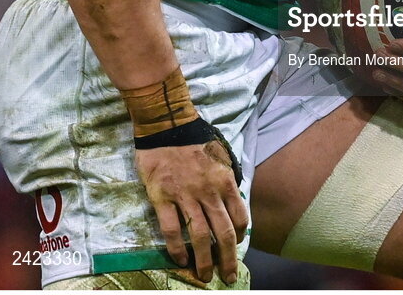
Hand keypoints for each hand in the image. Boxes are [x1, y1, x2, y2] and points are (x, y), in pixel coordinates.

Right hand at [135, 139, 247, 283]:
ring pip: (199, 236)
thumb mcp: (220, 155)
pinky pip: (171, 230)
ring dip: (204, 260)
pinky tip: (181, 260)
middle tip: (229, 276)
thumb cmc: (195, 139)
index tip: (236, 247)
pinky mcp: (162, 198)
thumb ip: (226, 178)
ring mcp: (185, 196)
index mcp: (224, 180)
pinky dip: (177, 249)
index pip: (239, 216)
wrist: (166, 125)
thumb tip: (232, 200)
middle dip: (227, 259)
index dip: (240, 236)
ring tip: (205, 276)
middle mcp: (208, 191)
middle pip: (222, 232)